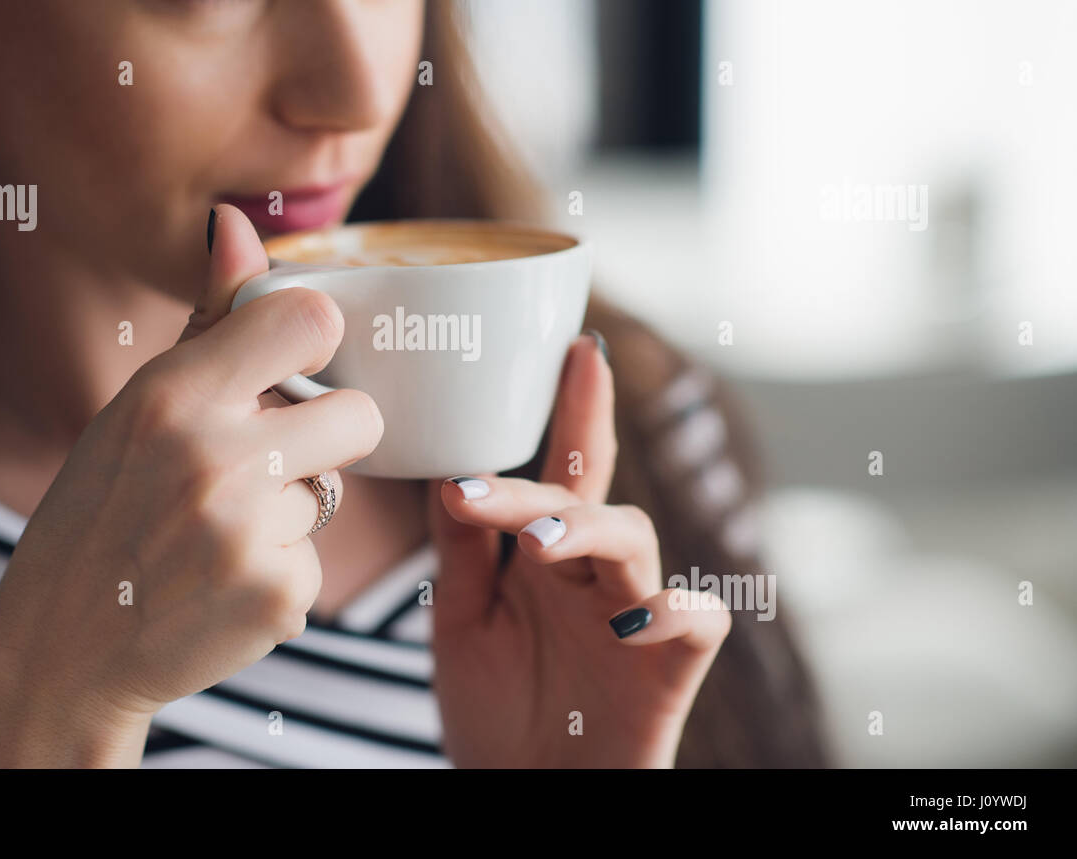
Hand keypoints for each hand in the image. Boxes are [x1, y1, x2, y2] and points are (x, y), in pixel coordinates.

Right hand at [0, 205, 381, 764]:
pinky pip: (318, 564)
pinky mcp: (280, 596)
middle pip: (359, 416)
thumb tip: (236, 221)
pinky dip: (279, 578)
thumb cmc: (99, 512)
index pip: (310, 320)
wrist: (62, 649)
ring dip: (288, 518)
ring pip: (330, 497)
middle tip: (262, 468)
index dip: (317, 342)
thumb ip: (206, 320)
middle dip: (325, 442)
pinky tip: (218, 587)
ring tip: (213, 539)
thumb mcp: (135, 407)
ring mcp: (249, 531)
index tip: (295, 365)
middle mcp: (215, 455)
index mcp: (174, 393)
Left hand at [428, 333, 731, 767]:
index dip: (579, 409)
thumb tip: (448, 471)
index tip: (575, 347)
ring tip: (535, 543)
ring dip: (589, 531)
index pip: (567, 472)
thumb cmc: (497, 712)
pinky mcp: (667, 673)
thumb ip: (464, 550)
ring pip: (635, 543)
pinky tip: (637, 613)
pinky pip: (698, 624)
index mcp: (552, 559)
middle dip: (543, 487)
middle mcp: (597, 577)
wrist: (518, 798)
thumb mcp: (464, 621)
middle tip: (477, 493)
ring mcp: (636, 619)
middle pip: (591, 501)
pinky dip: (675, 611)